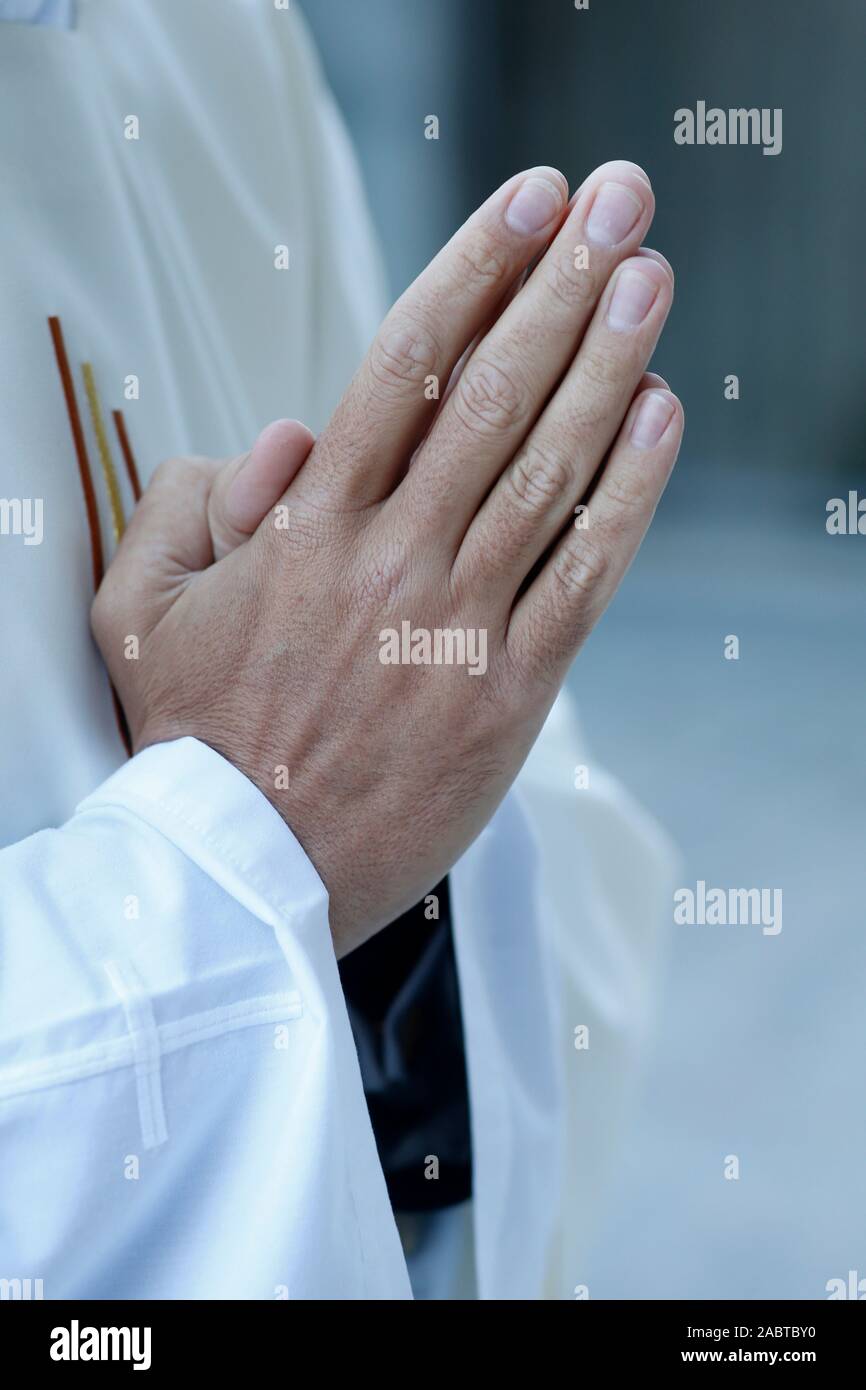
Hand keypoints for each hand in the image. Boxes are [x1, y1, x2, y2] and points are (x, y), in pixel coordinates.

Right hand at [93, 161, 683, 956]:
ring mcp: (457, 624)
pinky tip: (663, 417)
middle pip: (495, 392)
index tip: (530, 202)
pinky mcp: (509, 694)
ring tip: (653, 279)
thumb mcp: (138, 609)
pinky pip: (584, 578)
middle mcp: (392, 557)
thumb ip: (190, 503)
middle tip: (622, 201)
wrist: (246, 876)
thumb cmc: (193, 740)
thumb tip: (284, 438)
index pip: (405, 365)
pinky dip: (630, 495)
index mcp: (307, 525)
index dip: (475, 268)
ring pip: (549, 468)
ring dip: (611, 361)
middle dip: (564, 282)